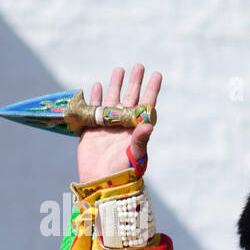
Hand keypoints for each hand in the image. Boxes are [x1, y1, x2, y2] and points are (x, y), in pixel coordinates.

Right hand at [76, 63, 162, 181]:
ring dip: (115, 85)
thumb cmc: (123, 172)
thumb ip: (140, 140)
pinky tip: (96, 85)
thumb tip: (149, 125)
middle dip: (135, 82)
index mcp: (136, 129)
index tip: (157, 74)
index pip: (146, 105)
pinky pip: (93, 109)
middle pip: (130, 98)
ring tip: (119, 69)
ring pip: (112, 100)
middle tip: (139, 65)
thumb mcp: (135, 156)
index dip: (152, 90)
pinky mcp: (91, 129)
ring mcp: (107, 126)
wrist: (102, 183)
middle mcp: (123, 124)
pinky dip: (93, 97)